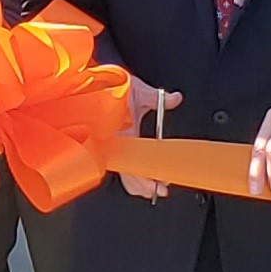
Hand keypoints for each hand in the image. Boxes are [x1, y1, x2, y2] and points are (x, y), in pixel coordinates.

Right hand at [121, 75, 181, 199]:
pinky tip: (141, 180)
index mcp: (119, 133)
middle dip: (143, 186)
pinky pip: (120, 165)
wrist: (94, 81)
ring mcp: (111, 146)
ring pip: (122, 173)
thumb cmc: (112, 84)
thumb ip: (157, 98)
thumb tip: (175, 99)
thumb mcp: (137, 90)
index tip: (160, 184)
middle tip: (160, 190)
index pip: (134, 163)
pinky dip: (130, 175)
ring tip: (153, 190)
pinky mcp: (111, 145)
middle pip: (127, 174)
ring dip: (137, 183)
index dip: (146, 177)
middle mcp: (113, 144)